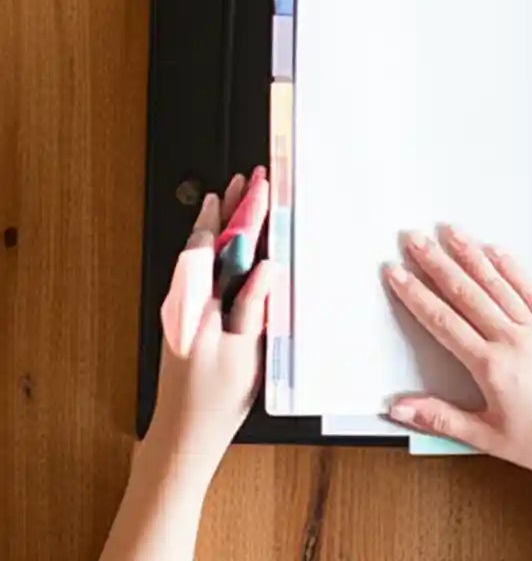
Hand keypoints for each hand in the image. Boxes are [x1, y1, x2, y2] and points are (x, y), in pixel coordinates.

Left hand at [146, 170, 274, 468]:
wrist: (185, 433)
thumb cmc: (214, 399)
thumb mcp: (245, 352)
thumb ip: (253, 307)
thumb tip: (265, 267)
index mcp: (198, 303)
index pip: (221, 245)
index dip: (240, 212)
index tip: (256, 184)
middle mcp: (186, 301)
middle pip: (208, 243)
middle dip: (228, 208)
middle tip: (247, 178)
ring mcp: (186, 309)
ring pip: (204, 256)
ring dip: (221, 225)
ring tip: (236, 197)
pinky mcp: (190, 320)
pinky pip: (203, 274)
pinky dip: (217, 251)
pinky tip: (228, 247)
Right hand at [383, 225, 531, 487]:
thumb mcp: (485, 437)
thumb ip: (440, 418)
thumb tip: (400, 409)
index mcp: (491, 366)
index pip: (443, 322)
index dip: (416, 295)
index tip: (397, 274)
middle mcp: (514, 341)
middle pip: (466, 294)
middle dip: (436, 264)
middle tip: (415, 240)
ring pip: (498, 285)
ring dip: (472, 256)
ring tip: (451, 233)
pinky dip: (513, 269)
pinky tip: (497, 252)